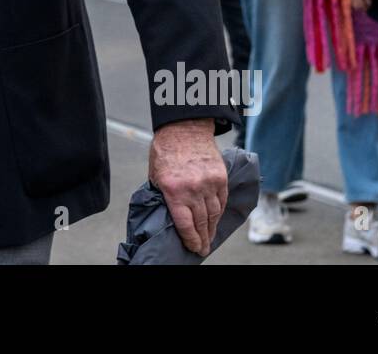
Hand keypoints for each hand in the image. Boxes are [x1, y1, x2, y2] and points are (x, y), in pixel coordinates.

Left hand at [149, 118, 227, 255]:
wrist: (184, 128)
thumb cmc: (165, 151)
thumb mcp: (155, 176)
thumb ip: (164, 196)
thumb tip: (172, 216)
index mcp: (173, 190)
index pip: (185, 223)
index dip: (190, 239)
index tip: (194, 248)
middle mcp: (193, 188)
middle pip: (201, 221)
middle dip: (202, 238)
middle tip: (203, 248)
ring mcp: (209, 183)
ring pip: (214, 213)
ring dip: (212, 228)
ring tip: (209, 237)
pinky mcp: (220, 177)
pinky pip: (222, 200)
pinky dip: (219, 212)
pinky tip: (216, 219)